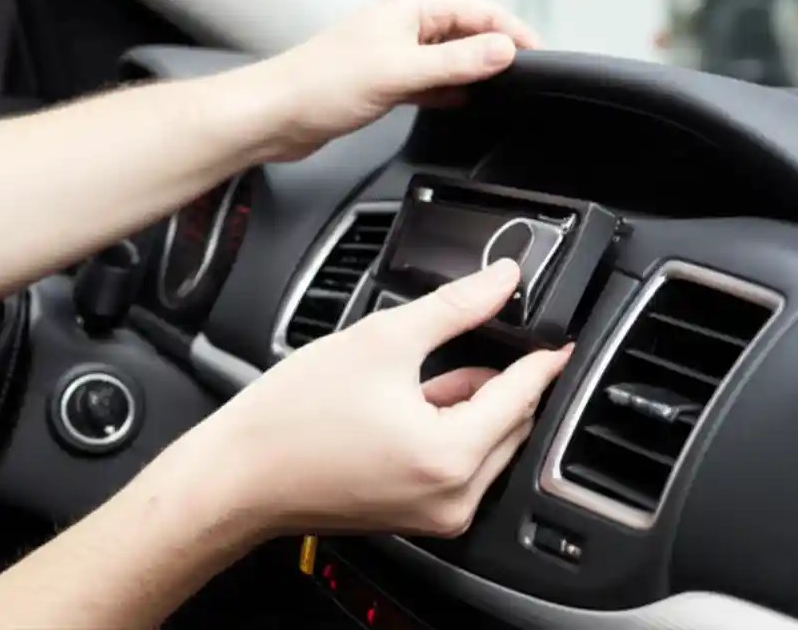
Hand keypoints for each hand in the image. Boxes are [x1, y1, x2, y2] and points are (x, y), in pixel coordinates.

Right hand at [170, 259, 570, 539]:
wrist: (237, 476)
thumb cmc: (291, 418)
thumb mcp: (382, 341)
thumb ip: (455, 307)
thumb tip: (501, 279)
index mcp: (450, 456)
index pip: (525, 396)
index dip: (544, 358)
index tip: (560, 339)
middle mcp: (453, 497)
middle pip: (513, 424)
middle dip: (499, 382)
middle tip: (465, 347)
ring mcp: (438, 514)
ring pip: (488, 445)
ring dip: (473, 407)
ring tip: (421, 379)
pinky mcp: (420, 517)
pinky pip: (460, 466)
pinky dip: (450, 432)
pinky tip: (412, 407)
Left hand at [237, 0, 539, 161]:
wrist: (277, 115)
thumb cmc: (320, 84)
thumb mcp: (402, 72)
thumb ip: (458, 63)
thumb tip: (505, 51)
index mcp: (413, 7)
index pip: (481, 11)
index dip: (514, 33)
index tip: (540, 57)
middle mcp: (407, 24)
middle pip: (470, 33)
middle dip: (497, 54)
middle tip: (526, 80)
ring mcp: (398, 53)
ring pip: (453, 60)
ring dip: (474, 75)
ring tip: (500, 94)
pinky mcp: (389, 81)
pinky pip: (434, 82)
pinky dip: (451, 91)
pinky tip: (463, 104)